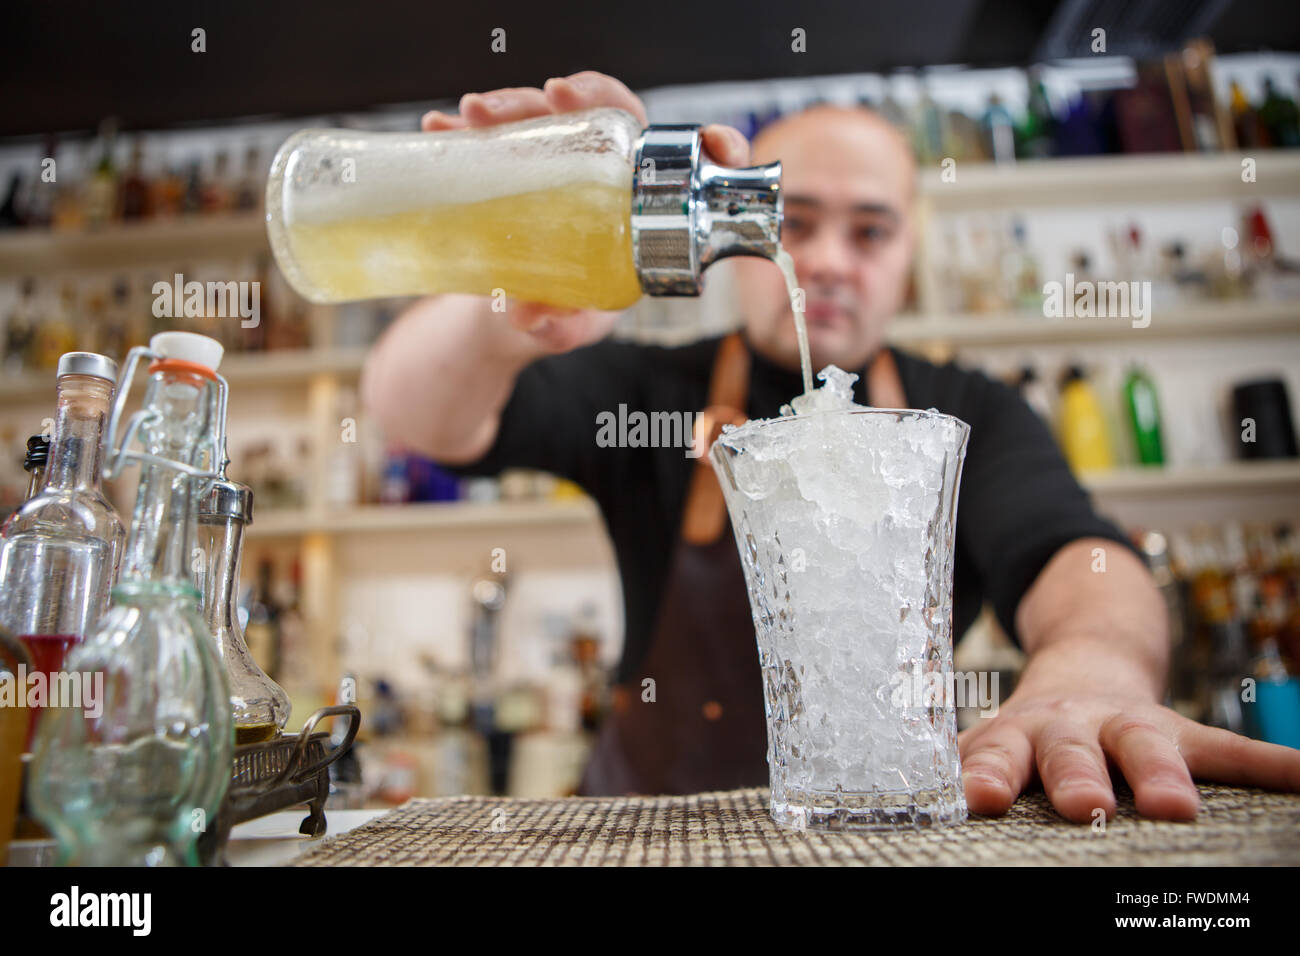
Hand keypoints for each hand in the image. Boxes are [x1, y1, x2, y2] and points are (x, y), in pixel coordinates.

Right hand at [420, 70, 750, 353]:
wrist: (508, 318)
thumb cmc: (557, 318)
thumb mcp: (566, 329)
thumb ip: (560, 328)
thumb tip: (535, 317)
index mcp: (638, 211)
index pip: (684, 165)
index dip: (710, 145)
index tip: (710, 140)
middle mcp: (604, 176)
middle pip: (606, 118)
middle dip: (580, 96)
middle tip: (547, 96)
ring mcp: (557, 164)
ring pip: (547, 113)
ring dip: (510, 104)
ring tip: (469, 114)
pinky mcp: (515, 163)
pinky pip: (497, 133)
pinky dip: (466, 127)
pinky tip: (440, 126)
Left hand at [959, 685, 1299, 822]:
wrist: (1085, 670)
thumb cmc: (1033, 734)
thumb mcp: (999, 745)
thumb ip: (975, 771)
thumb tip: (924, 810)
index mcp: (1016, 734)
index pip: (997, 756)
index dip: (991, 774)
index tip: (983, 797)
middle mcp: (1068, 727)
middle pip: (1070, 751)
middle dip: (1078, 778)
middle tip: (1084, 806)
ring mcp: (1125, 726)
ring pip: (1143, 744)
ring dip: (1159, 774)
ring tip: (1176, 806)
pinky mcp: (1180, 731)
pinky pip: (1227, 751)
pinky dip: (1269, 766)